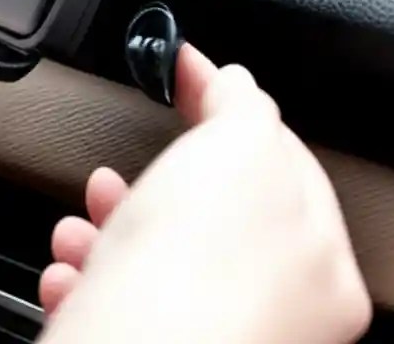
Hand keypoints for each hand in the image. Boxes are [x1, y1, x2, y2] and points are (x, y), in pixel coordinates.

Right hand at [36, 46, 371, 343]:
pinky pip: (119, 310)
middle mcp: (276, 317)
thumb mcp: (240, 152)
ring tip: (78, 229)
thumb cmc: (194, 284)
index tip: (184, 76)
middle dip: (153, 184)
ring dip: (109, 234)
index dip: (230, 114)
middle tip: (117, 171)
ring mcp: (214, 341)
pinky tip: (69, 275)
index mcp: (324, 267)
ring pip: (158, 270)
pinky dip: (88, 284)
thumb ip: (245, 110)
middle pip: (210, 220)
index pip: (285, 166)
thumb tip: (234, 84)